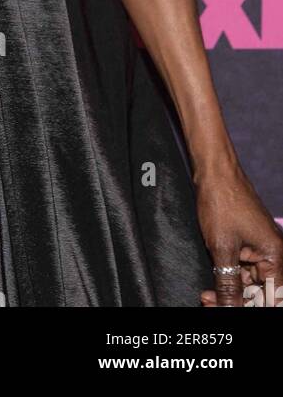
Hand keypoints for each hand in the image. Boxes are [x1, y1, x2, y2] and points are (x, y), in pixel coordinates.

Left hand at [195, 159, 282, 306]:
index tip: (226, 310)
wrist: (214, 172)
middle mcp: (273, 255)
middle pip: (261, 293)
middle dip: (236, 302)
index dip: (251, 307)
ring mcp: (260, 250)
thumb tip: (229, 308)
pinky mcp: (247, 245)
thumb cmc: (222, 202)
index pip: (271, 298)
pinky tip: (211, 287)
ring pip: (250, 285)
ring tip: (207, 298)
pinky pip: (242, 271)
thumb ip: (228, 284)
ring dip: (230, 293)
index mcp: (275, 257)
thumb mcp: (222, 249)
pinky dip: (228, 279)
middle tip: (210, 304)